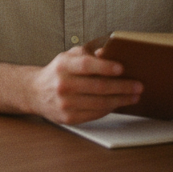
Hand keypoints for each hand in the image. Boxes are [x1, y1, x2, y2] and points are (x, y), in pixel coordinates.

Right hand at [27, 47, 142, 124]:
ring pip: (99, 103)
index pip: (86, 65)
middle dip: (122, 87)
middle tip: (138, 85)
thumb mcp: (67, 57)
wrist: (35, 92)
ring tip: (133, 96)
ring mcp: (65, 103)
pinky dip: (109, 109)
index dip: (105, 67)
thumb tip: (106, 54)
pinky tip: (117, 104)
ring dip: (120, 100)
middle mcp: (62, 84)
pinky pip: (95, 114)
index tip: (121, 68)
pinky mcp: (68, 118)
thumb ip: (86, 53)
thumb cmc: (57, 72)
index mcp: (62, 66)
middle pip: (98, 87)